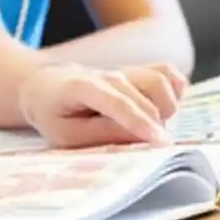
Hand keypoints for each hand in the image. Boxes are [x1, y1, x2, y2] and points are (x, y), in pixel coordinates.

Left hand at [18, 63, 187, 147]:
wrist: (44, 85)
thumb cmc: (52, 113)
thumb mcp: (64, 134)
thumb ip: (99, 134)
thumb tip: (137, 137)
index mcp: (83, 87)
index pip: (117, 103)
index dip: (140, 123)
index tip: (160, 142)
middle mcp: (107, 75)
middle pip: (143, 97)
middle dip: (153, 126)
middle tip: (145, 148)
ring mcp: (124, 71)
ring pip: (159, 81)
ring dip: (166, 108)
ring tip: (150, 128)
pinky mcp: (136, 72)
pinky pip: (166, 73)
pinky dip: (175, 88)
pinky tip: (166, 106)